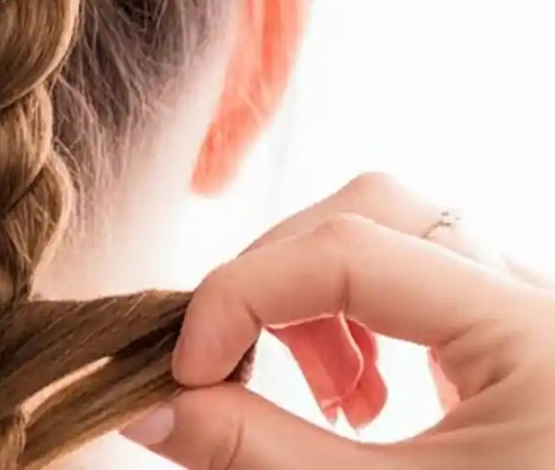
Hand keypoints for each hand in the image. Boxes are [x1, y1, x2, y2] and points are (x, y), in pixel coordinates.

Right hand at [125, 173, 554, 468]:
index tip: (185, 373)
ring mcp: (529, 316)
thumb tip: (144, 405)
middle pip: (373, 213)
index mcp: (532, 332)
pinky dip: (356, 320)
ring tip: (318, 398)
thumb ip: (258, 454)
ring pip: (396, 234)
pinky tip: (356, 400)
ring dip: (316, 297)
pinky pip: (418, 281)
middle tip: (234, 370)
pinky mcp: (513, 341)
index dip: (241, 295)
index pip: (349, 248)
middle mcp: (538, 301)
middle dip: (276, 280)